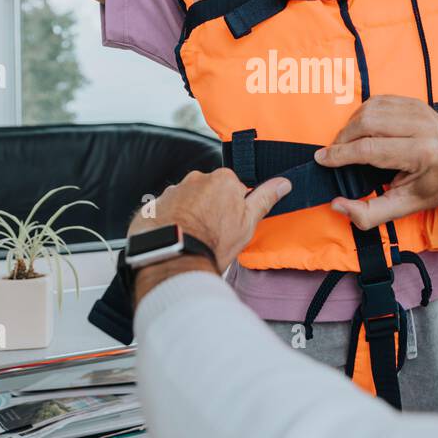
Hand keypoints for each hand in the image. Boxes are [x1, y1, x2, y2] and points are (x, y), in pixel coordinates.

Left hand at [127, 169, 290, 301]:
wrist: (175, 259)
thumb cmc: (213, 242)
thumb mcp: (247, 222)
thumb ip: (264, 198)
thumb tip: (283, 182)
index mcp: (223, 179)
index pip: (233, 189)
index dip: (233, 208)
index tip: (229, 224)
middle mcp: (196, 178)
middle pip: (209, 191)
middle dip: (211, 208)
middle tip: (212, 232)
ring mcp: (174, 190)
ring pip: (188, 200)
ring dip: (191, 214)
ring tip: (193, 237)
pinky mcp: (155, 204)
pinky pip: (168, 209)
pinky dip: (172, 220)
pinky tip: (176, 236)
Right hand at [316, 96, 437, 228]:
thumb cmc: (436, 190)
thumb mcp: (404, 208)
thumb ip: (368, 213)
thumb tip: (336, 204)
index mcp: (421, 154)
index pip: (370, 149)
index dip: (340, 154)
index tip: (322, 159)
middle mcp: (422, 127)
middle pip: (367, 123)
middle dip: (343, 138)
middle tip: (334, 153)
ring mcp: (420, 111)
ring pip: (371, 107)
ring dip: (352, 125)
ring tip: (347, 143)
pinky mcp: (417, 102)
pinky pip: (380, 100)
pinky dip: (364, 114)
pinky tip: (362, 130)